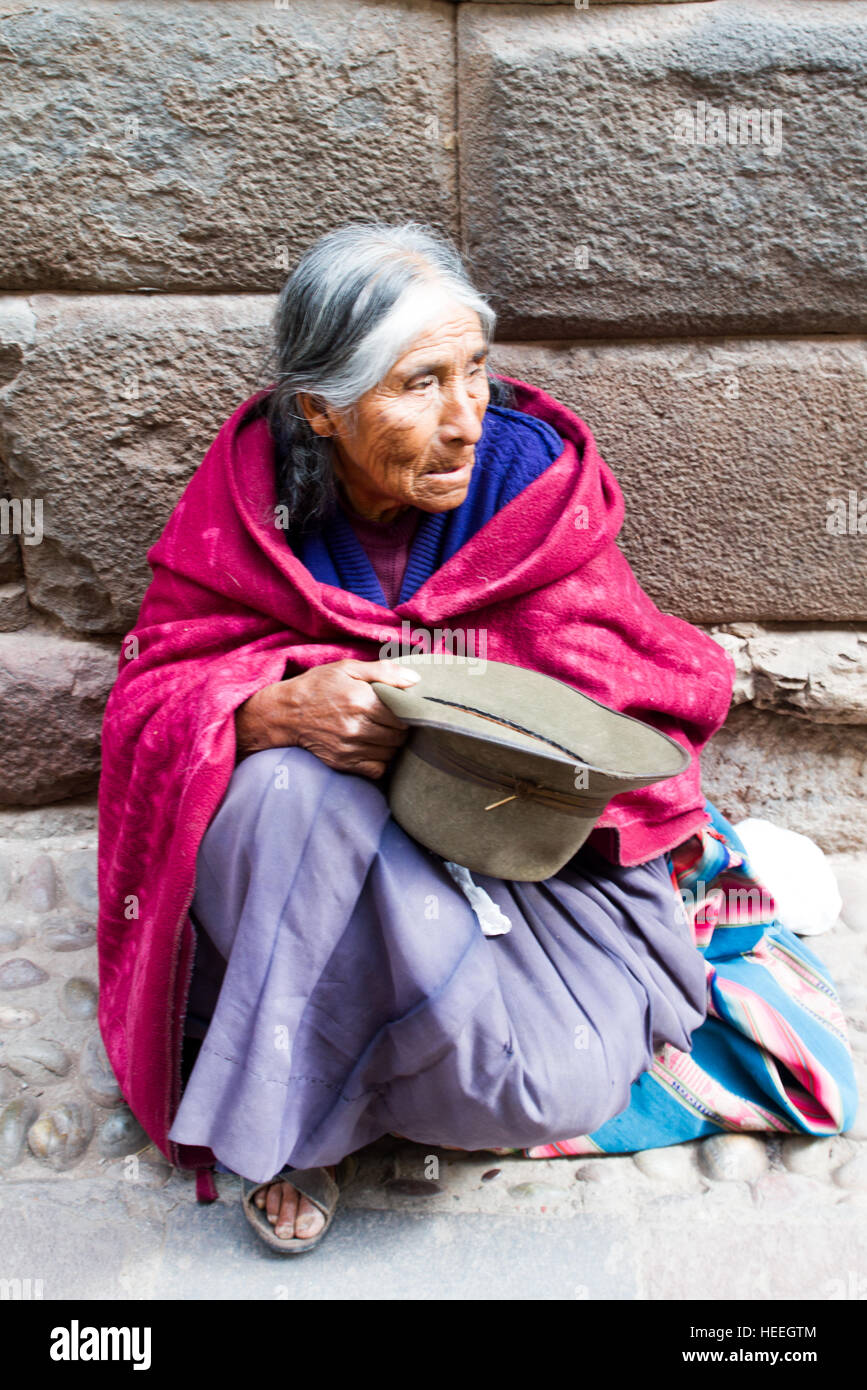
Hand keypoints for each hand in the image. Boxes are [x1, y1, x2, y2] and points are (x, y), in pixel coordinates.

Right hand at [234, 658, 419, 778]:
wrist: (284, 714)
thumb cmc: (318, 687)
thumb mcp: (347, 669)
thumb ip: (383, 672)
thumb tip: (415, 680)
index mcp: (361, 701)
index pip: (403, 714)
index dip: (408, 711)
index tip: (403, 708)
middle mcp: (357, 727)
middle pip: (399, 735)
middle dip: (402, 728)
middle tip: (394, 720)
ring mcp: (350, 748)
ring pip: (391, 753)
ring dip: (393, 744)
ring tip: (383, 732)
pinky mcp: (343, 763)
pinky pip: (377, 769)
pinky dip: (381, 761)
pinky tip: (374, 748)